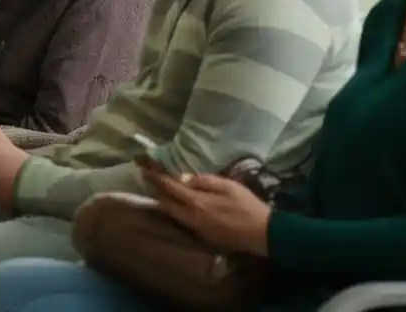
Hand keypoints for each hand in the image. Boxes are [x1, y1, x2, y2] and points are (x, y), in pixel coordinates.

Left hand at [148, 172, 271, 256]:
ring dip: (164, 201)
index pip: (169, 188)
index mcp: (196, 202)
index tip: (144, 169)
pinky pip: (182, 221)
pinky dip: (175, 211)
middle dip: (155, 189)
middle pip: (165, 203)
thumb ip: (204, 181)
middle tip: (148, 178)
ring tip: (159, 190)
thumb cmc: (247, 205)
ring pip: (172, 214)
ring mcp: (195, 229)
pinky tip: (177, 205)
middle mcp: (190, 217)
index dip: (155, 178)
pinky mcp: (201, 236)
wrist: (261, 233)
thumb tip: (184, 179)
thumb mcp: (228, 186)